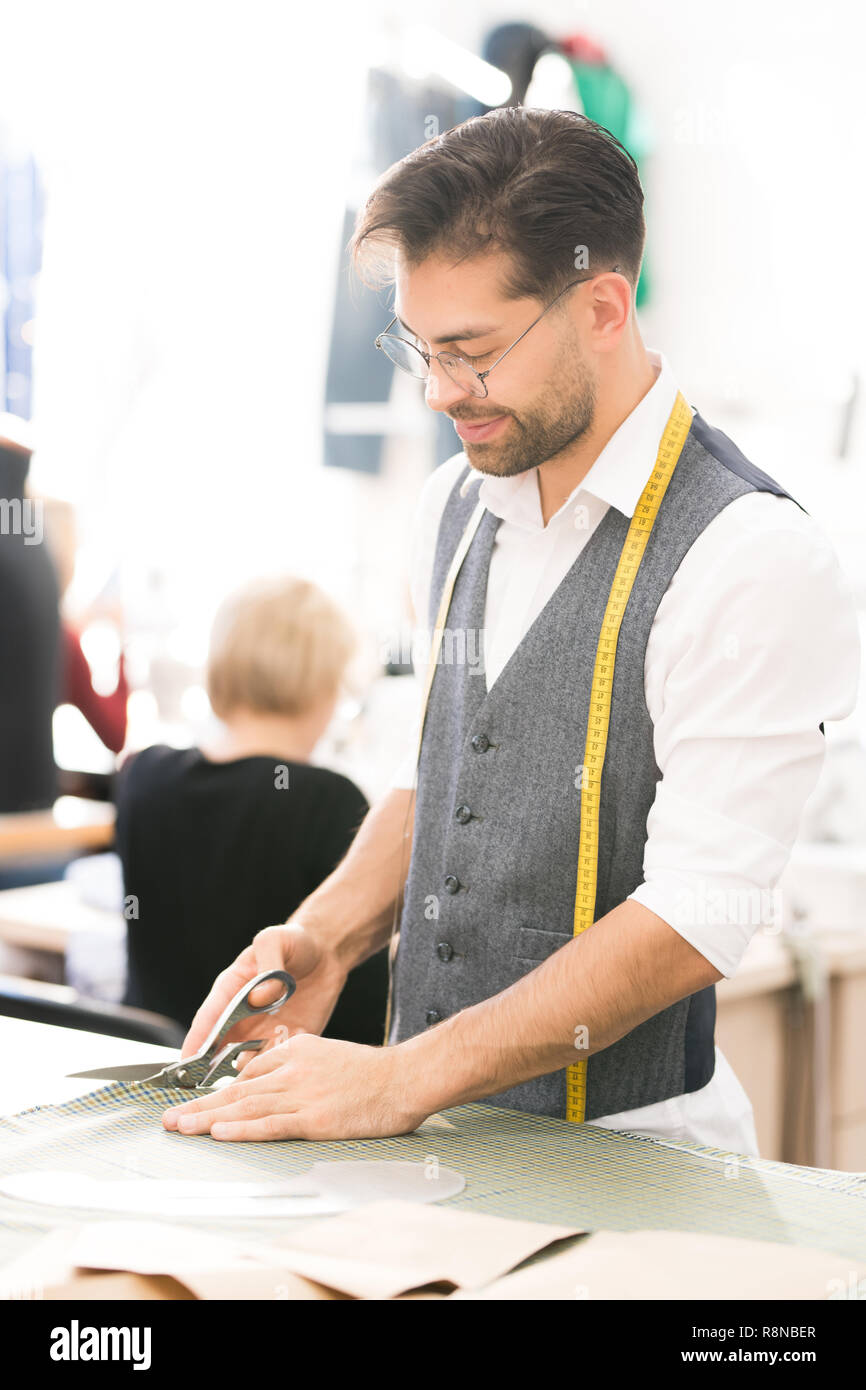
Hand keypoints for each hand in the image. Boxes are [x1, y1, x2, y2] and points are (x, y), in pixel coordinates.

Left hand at [162, 1034, 427, 1140]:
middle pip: (236, 1090)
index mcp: (295, 1052)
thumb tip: (264, 1078)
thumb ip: (295, 1063)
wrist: (403, 1078)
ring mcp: (302, 1094)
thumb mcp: (325, 1054)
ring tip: (180, 1127)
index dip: (216, 1091)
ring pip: (245, 1107)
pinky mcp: (314, 1118)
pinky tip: (219, 1133)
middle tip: (168, 1118)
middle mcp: (292, 1070)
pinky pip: (271, 1124)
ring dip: (208, 1118)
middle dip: (198, 1105)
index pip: (247, 1074)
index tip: (192, 1103)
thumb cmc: (370, 1072)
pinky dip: (242, 1129)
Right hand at [181, 922, 347, 1066]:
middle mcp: (243, 1015)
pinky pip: (281, 1057)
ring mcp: (265, 1029)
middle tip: (222, 1080)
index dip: (196, 1042)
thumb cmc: (293, 941)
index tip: (185, 1064)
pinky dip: (285, 1058)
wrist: (327, 952)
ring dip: (256, 1064)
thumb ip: (267, 962)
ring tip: (270, 1053)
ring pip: (250, 1059)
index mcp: (231, 990)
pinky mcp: (289, 1037)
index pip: (208, 1019)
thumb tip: (259, 997)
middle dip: (216, 1067)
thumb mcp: (275, 941)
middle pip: (221, 1048)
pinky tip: (298, 1041)